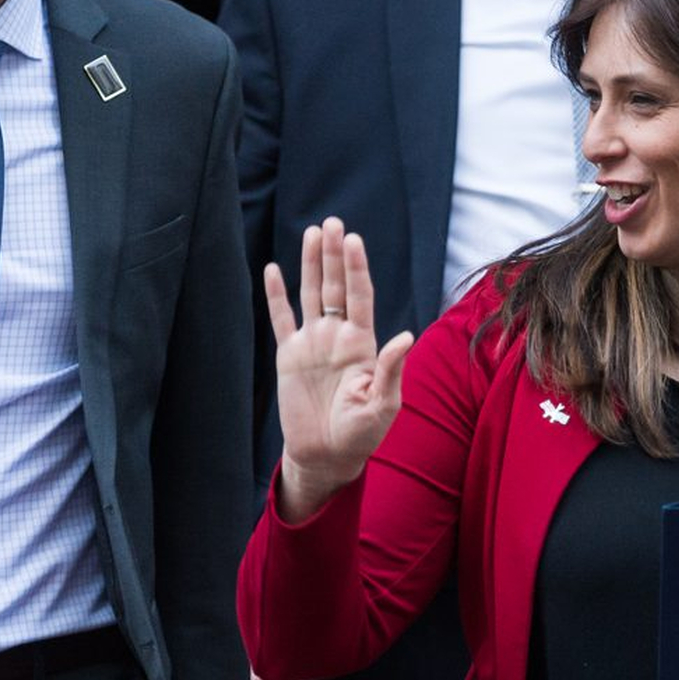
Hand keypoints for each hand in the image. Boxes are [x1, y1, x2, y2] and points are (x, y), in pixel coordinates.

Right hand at [266, 216, 413, 519]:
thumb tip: (405, 336)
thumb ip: (391, 369)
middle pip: (335, 287)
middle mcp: (338, 337)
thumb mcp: (382, 404)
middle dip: (335, 256)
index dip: (357, 269)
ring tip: (313, 232)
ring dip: (310, 264)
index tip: (355, 241)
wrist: (327, 456)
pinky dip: (276, 295)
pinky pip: (281, 319)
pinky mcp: (289, 356)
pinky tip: (273, 269)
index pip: (360, 297)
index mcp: (363, 345)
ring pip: (310, 295)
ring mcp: (313, 344)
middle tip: (334, 223)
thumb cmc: (361, 434)